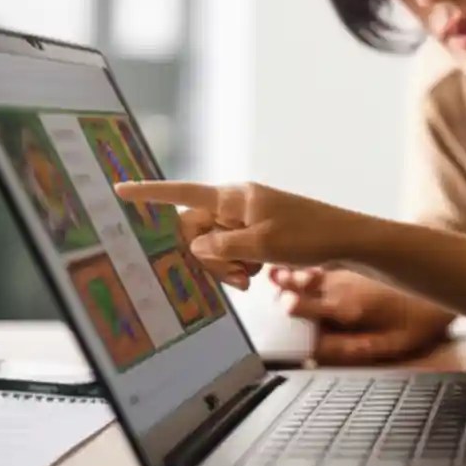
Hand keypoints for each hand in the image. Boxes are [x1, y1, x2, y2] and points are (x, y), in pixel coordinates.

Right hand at [115, 181, 376, 287]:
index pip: (183, 193)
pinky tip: (257, 274)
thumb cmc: (308, 236)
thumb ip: (221, 247)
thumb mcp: (261, 245)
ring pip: (213, 246)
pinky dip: (238, 265)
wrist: (347, 240)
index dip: (150, 194)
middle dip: (206, 256)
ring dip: (225, 266)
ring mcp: (246, 219)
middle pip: (195, 231)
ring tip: (251, 276)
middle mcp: (235, 204)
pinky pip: (231, 251)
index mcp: (233, 196)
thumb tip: (194, 246)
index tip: (119, 189)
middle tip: (236, 275)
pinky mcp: (257, 234)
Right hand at [270, 266, 454, 363]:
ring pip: (310, 275)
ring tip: (274, 275)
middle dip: (284, 295)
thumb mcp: (391, 345)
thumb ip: (352, 350)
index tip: (282, 308)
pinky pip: (322, 266)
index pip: (310, 308)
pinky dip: (306, 268)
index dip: (293, 309)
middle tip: (272, 297)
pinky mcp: (353, 266)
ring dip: (291, 277)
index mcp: (349, 309)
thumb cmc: (420, 319)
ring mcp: (347, 274)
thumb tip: (317, 357)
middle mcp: (344, 288)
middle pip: (303, 291)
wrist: (442, 281)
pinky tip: (294, 268)